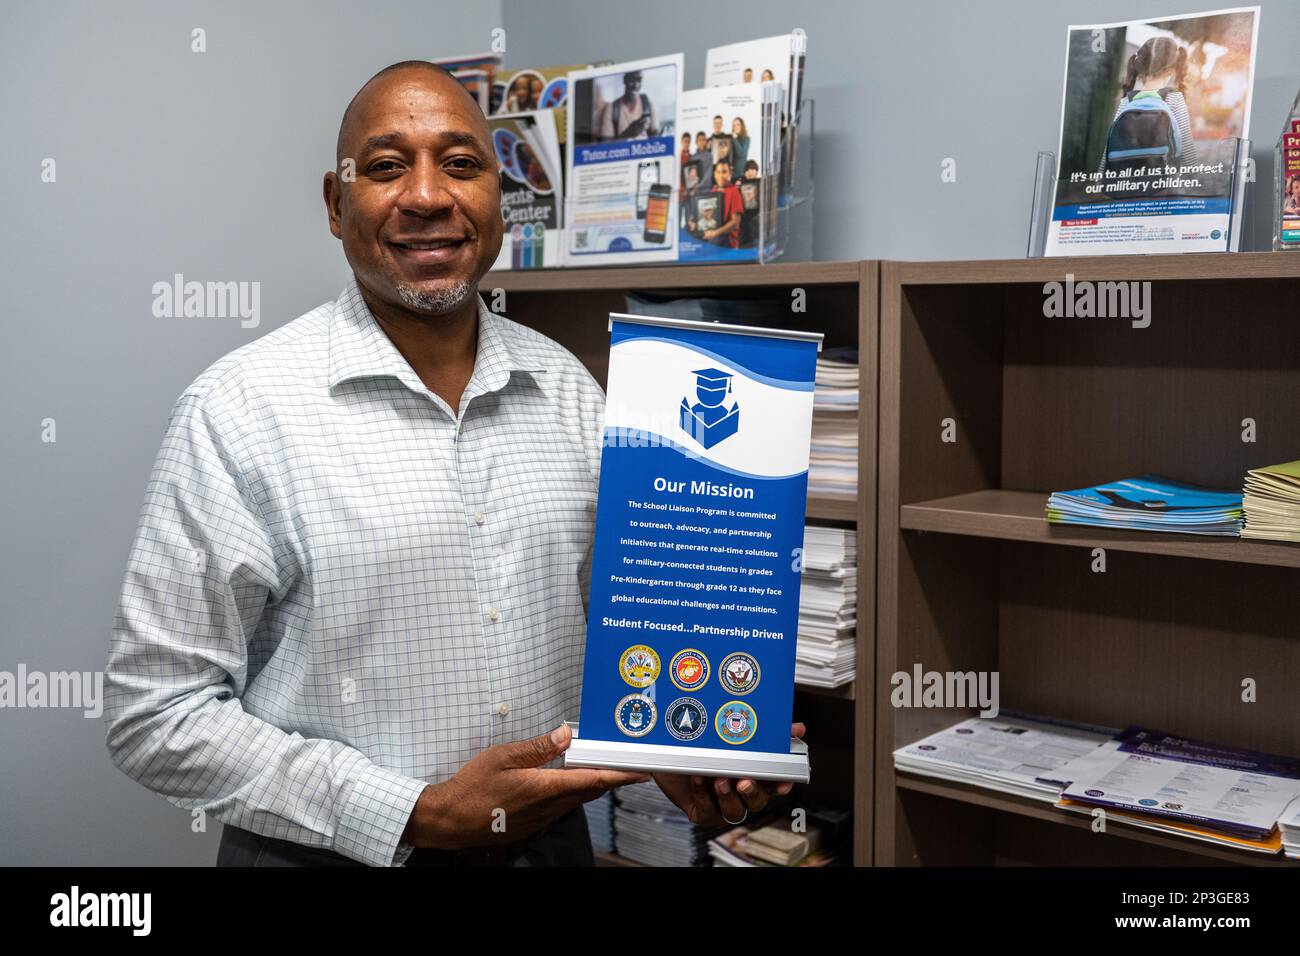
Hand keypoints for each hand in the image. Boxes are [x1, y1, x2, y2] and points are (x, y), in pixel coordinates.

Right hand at [403, 724, 647, 849]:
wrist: (449, 821)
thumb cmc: (472, 788)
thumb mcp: (502, 757)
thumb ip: (537, 747)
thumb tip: (565, 735)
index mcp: (546, 788)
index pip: (594, 780)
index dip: (621, 775)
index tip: (642, 771)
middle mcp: (549, 807)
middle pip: (590, 791)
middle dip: (611, 777)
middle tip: (627, 763)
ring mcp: (541, 819)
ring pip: (575, 800)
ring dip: (591, 785)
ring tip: (601, 768)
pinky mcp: (531, 824)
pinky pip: (560, 807)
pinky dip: (571, 793)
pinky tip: (566, 782)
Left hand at [653, 722, 804, 826]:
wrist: (671, 752)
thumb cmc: (705, 744)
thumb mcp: (732, 732)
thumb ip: (765, 731)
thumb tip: (797, 729)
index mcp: (754, 777)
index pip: (775, 785)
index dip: (782, 786)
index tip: (784, 781)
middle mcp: (740, 794)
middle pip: (757, 802)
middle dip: (752, 792)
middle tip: (744, 780)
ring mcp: (722, 805)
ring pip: (735, 812)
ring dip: (728, 797)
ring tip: (720, 780)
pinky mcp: (701, 811)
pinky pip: (706, 811)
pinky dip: (703, 796)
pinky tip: (698, 780)